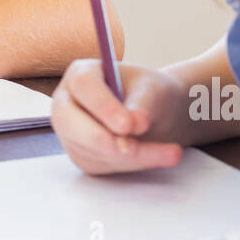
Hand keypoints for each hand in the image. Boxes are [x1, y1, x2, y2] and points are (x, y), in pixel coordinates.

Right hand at [51, 60, 187, 174]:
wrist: (155, 114)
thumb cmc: (150, 94)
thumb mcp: (153, 90)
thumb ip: (142, 104)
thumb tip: (134, 125)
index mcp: (81, 74)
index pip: (83, 86)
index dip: (103, 106)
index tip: (127, 125)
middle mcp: (68, 103)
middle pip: (69, 123)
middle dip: (103, 140)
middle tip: (134, 150)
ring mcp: (71, 133)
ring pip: (91, 149)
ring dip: (131, 156)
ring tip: (171, 152)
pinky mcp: (83, 155)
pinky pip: (102, 165)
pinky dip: (132, 164)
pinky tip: (157, 156)